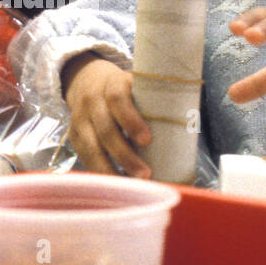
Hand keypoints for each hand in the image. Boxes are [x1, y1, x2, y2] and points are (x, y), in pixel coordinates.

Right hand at [62, 53, 151, 177]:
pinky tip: (114, 186)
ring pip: (91, 148)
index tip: (147, 140)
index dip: (131, 120)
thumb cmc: (122, 87)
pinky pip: (85, 158)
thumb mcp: (136, 83)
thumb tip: (191, 123)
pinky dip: (99, 173)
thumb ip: (155, 99)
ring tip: (131, 186)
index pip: (117, 100)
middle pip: (105, 130)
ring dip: (111, 169)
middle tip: (146, 174)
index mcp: (111, 85)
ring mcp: (80, 120)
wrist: (85, 79)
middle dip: (125, 155)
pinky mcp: (74, 137)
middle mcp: (92, 102)